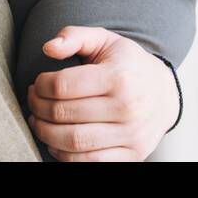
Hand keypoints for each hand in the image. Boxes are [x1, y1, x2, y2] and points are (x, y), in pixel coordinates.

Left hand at [24, 26, 179, 160]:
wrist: (164, 93)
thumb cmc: (127, 65)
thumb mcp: (105, 40)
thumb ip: (74, 36)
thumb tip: (48, 48)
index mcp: (118, 75)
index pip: (62, 85)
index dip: (40, 85)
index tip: (37, 83)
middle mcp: (127, 106)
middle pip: (64, 114)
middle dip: (38, 108)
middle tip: (33, 101)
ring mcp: (131, 134)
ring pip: (73, 141)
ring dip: (45, 133)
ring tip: (39, 121)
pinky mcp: (132, 155)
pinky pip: (89, 161)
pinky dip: (64, 154)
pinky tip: (56, 141)